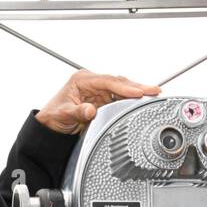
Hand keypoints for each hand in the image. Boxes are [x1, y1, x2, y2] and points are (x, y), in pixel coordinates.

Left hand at [35, 70, 160, 134]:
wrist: (52, 125)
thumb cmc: (55, 116)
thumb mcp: (64, 114)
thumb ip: (78, 112)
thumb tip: (90, 110)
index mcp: (82, 80)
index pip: (108, 81)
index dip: (124, 86)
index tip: (138, 91)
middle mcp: (93, 83)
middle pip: (119, 82)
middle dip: (137, 86)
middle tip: (154, 90)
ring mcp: (99, 91)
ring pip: (122, 88)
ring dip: (137, 92)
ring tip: (154, 94)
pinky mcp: (104, 100)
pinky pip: (121, 97)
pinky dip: (132, 99)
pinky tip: (143, 100)